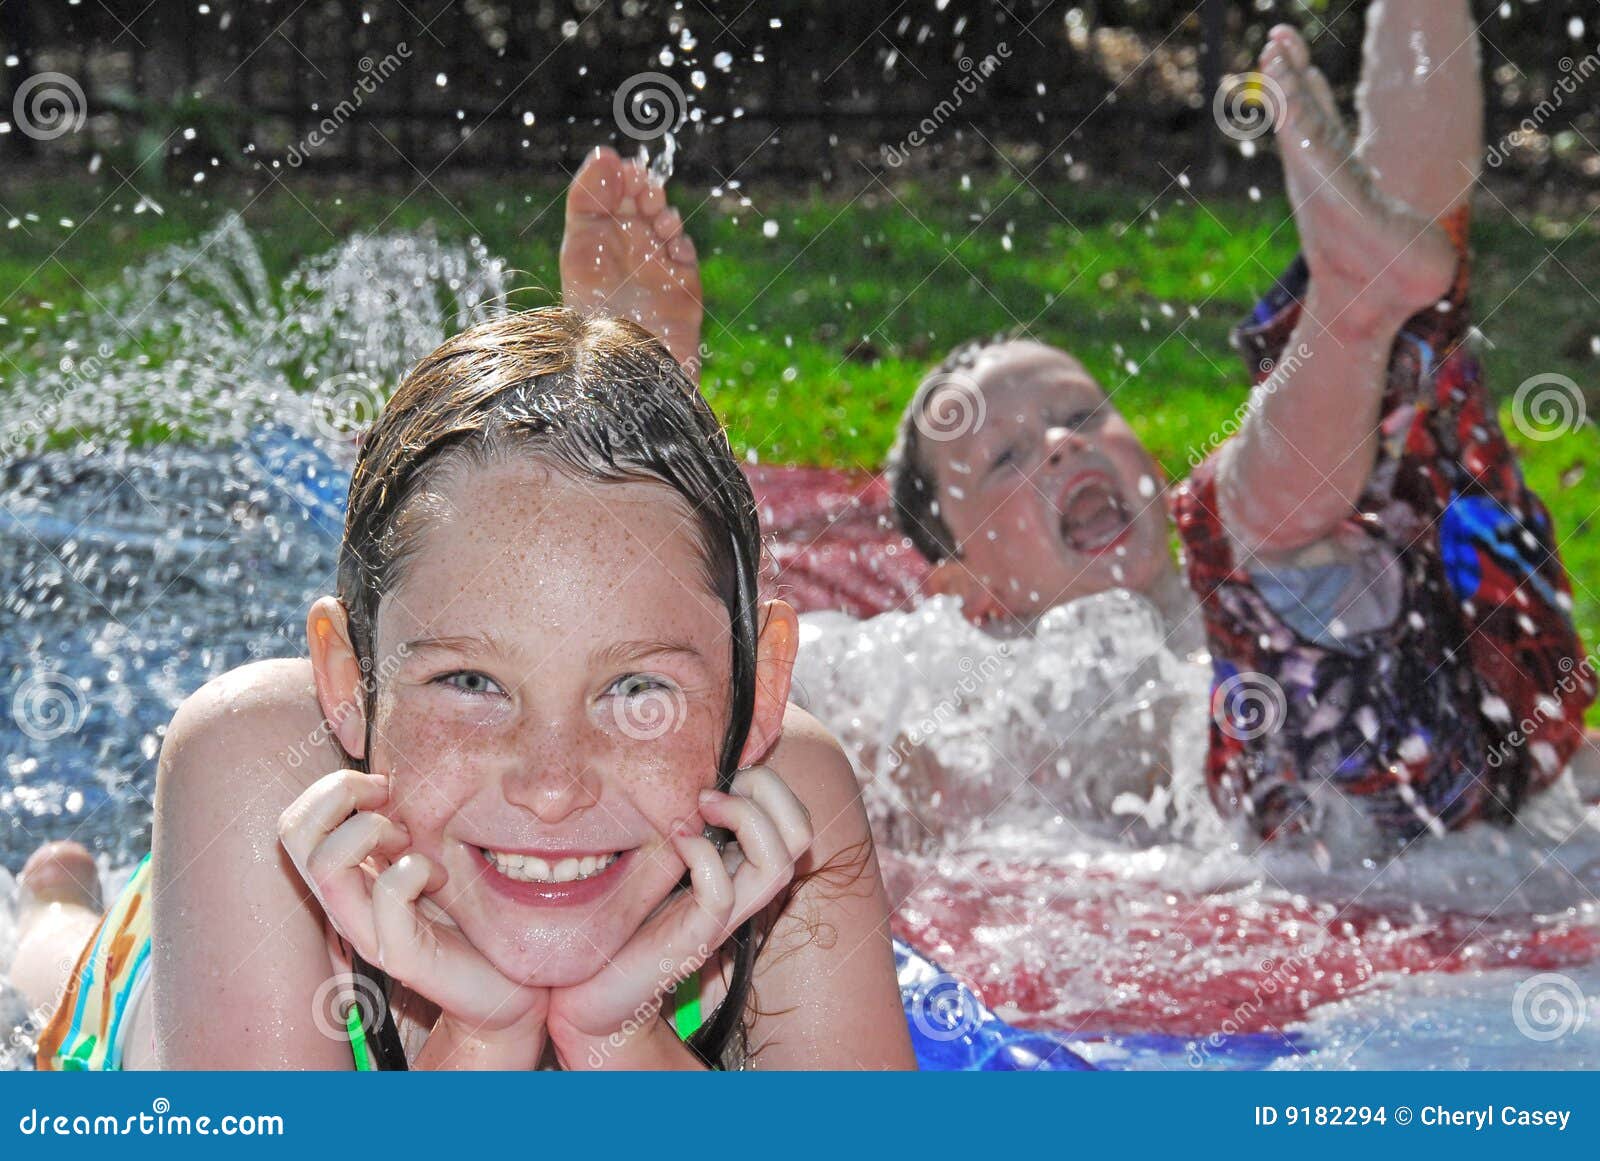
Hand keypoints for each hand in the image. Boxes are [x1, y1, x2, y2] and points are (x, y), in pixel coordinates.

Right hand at [278, 769, 547, 1036]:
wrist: (504, 982)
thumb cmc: (470, 913)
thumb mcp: (433, 853)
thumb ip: (407, 821)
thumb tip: (396, 772)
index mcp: (348, 876)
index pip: (296, 819)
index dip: (334, 787)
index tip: (386, 788)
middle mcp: (344, 903)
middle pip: (294, 832)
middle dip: (341, 794)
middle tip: (390, 802)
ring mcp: (366, 932)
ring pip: (325, 862)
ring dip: (374, 831)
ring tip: (411, 842)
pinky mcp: (400, 956)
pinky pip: (389, 893)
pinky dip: (416, 867)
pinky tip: (440, 878)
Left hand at [545, 765, 812, 1066]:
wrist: (594, 987)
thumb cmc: (625, 916)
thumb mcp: (660, 856)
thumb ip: (684, 823)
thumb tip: (688, 773)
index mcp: (741, 868)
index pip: (796, 820)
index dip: (772, 784)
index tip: (723, 773)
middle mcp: (744, 892)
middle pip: (800, 835)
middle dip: (769, 790)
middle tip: (717, 786)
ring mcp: (722, 919)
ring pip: (776, 865)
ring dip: (744, 818)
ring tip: (702, 804)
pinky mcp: (693, 940)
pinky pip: (721, 893)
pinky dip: (703, 855)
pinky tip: (675, 839)